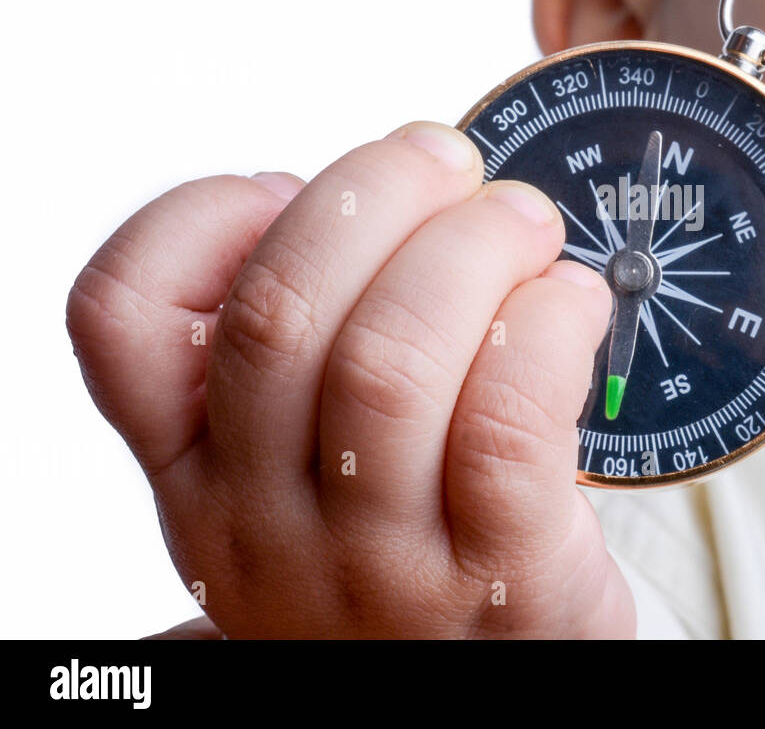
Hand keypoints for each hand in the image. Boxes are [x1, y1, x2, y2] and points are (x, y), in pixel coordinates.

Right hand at [66, 121, 632, 637]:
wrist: (480, 698)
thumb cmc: (403, 559)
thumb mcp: (302, 474)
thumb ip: (301, 359)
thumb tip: (367, 194)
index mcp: (199, 471)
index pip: (120, 318)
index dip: (202, 215)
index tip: (291, 186)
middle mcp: (265, 517)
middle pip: (281, 311)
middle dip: (377, 191)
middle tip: (449, 163)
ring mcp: (379, 557)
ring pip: (392, 359)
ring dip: (473, 249)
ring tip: (522, 225)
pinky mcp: (500, 573)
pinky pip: (508, 422)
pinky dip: (547, 329)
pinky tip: (570, 306)